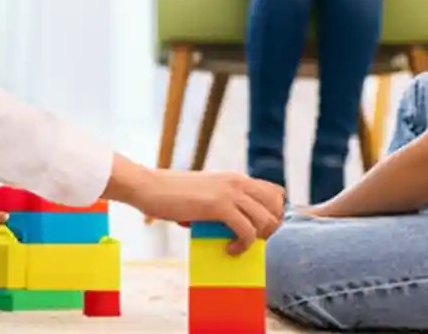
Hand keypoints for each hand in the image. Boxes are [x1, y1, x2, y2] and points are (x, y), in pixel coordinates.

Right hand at [130, 169, 285, 253]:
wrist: (150, 187)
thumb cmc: (171, 194)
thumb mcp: (205, 194)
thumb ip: (222, 204)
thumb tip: (232, 227)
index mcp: (235, 178)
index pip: (275, 192)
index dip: (273, 213)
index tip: (259, 229)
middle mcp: (238, 182)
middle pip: (277, 206)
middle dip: (270, 228)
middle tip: (251, 240)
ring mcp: (230, 193)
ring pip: (266, 220)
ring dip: (257, 239)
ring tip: (238, 245)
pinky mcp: (219, 206)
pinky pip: (247, 231)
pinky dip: (243, 245)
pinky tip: (229, 249)